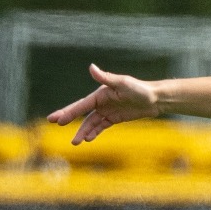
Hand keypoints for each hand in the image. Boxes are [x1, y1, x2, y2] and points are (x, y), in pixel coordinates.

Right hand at [45, 64, 160, 143]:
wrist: (155, 99)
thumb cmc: (140, 89)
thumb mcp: (123, 83)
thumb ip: (106, 77)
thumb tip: (91, 67)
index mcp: (100, 94)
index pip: (81, 105)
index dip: (69, 112)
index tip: (57, 120)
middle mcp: (101, 102)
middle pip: (82, 112)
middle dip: (68, 118)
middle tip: (55, 123)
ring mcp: (107, 110)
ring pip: (91, 123)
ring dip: (83, 131)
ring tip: (75, 142)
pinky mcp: (115, 118)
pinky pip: (101, 126)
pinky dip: (94, 132)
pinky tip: (88, 139)